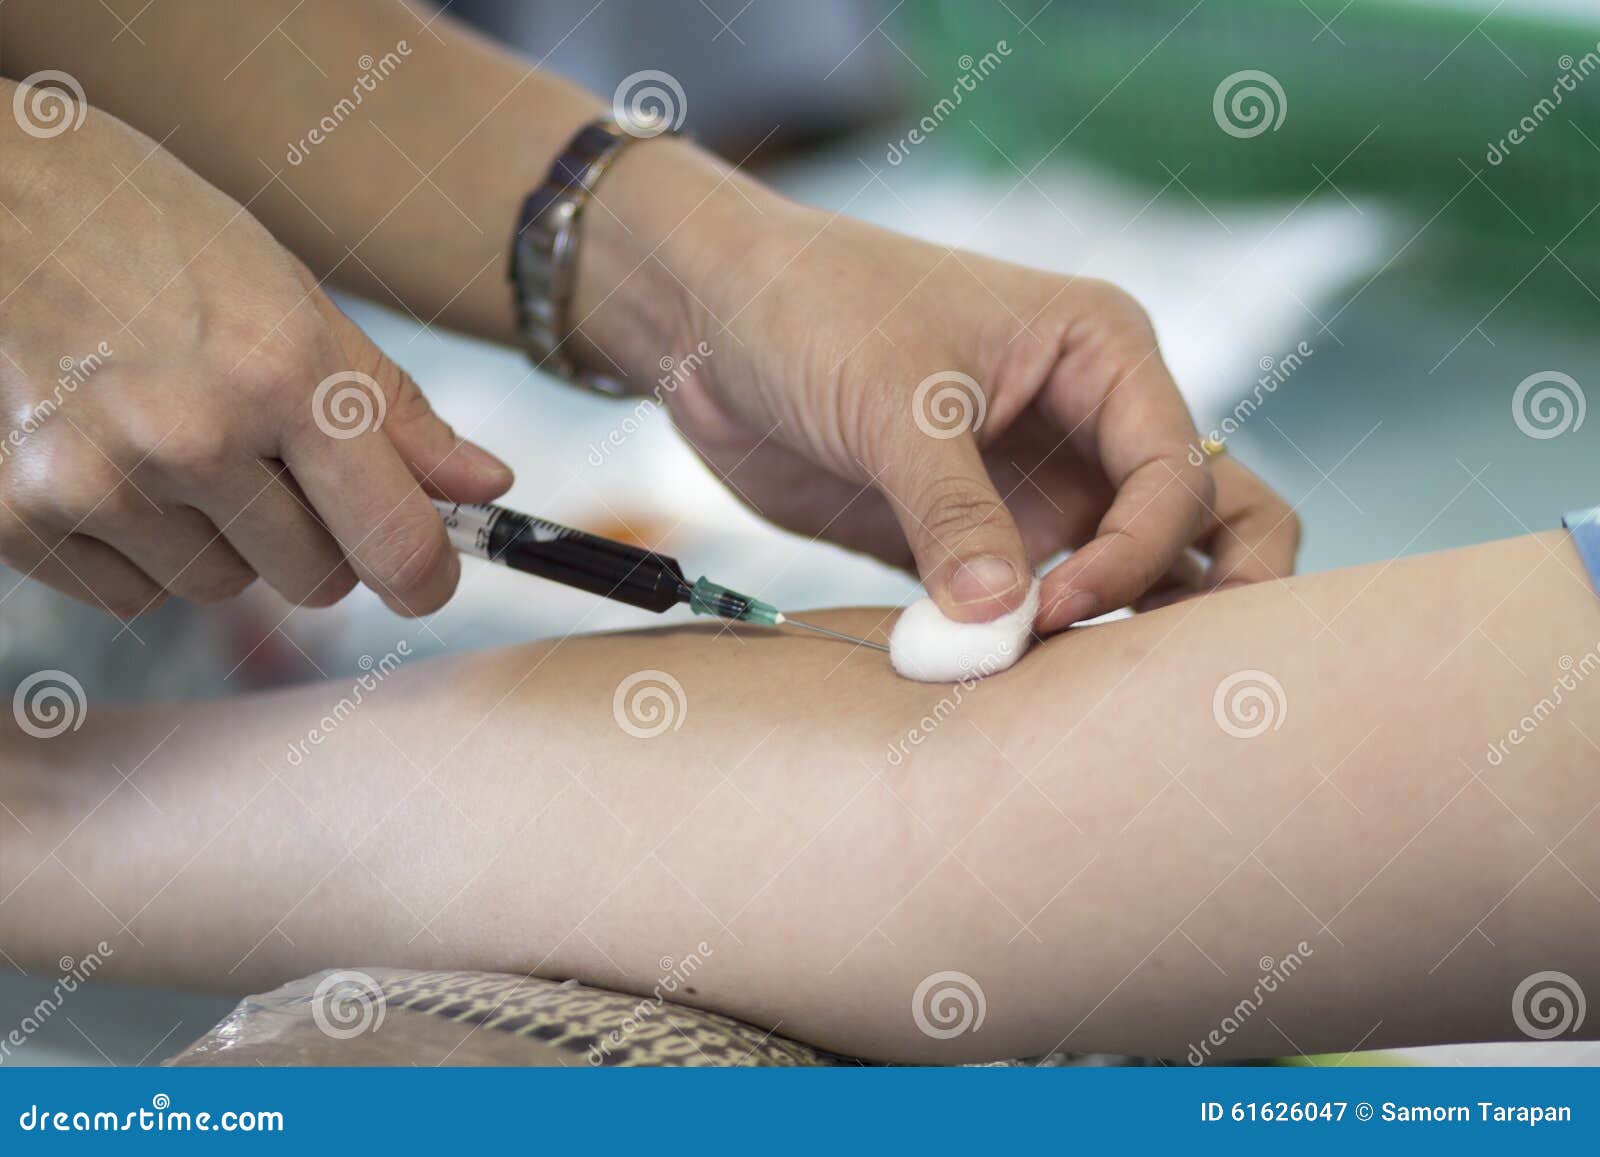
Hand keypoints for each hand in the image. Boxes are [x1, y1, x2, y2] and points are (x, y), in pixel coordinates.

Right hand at [0, 88, 511, 617]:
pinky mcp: (18, 513)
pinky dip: (140, 551)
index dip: (426, 574)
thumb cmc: (151, 234)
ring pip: (221, 589)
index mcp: (282, 370)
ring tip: (179, 442)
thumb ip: (395, 410)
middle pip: (314, 581)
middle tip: (275, 464)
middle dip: (316, 539)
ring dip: (223, 540)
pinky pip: (133, 596)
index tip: (427, 574)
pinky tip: (117, 464)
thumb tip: (490, 486)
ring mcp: (97, 480)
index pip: (393, 542)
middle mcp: (192, 435)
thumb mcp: (294, 298)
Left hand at [574, 141, 1296, 630]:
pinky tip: (1003, 680)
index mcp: (1102, 354)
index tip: (1055, 608)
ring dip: (1124, 629)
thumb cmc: (809, 308)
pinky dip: (1032, 645)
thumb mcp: (892, 399)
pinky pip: (1035, 604)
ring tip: (1088, 692)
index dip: (1134, 553)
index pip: (1175, 473)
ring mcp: (1038, 487)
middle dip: (1218, 592)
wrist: (711, 324)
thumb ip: (952, 512)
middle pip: (1212, 516)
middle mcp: (1089, 424)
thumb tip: (1002, 625)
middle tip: (1179, 673)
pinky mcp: (978, 539)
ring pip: (1135, 571)